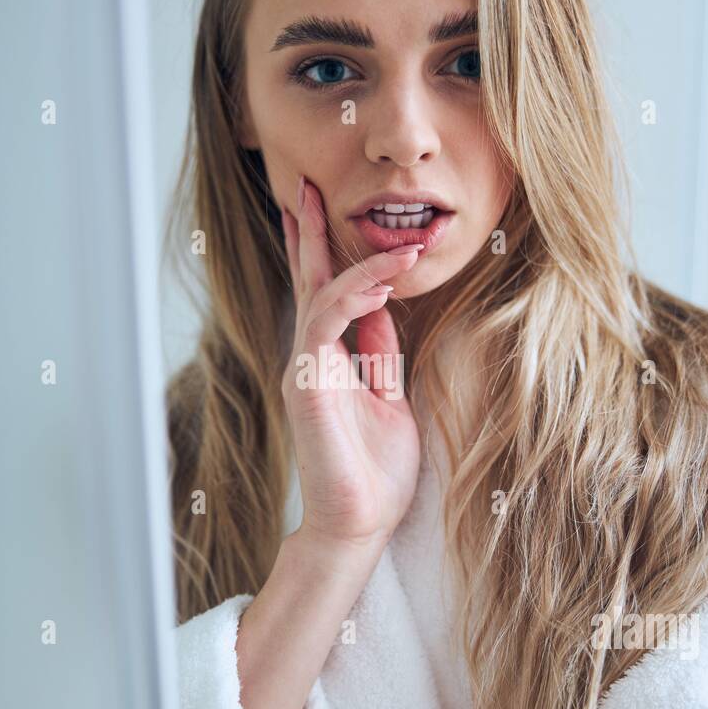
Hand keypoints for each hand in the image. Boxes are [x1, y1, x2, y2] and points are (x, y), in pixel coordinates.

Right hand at [280, 176, 421, 550]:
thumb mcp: (388, 399)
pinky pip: (326, 324)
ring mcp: (304, 370)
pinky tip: (382, 278)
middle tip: (306, 184)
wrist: (358, 524)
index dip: (323, 251)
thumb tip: (382, 310)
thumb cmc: (374, 472)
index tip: (324, 209)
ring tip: (403, 245)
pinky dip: (353, 296)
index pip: (324, 293)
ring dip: (358, 263)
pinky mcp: (307, 385)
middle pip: (307, 282)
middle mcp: (309, 358)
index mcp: (326, 360)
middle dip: (307, 233)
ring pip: (321, 296)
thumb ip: (378, 354)